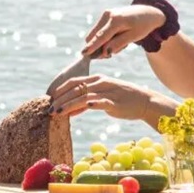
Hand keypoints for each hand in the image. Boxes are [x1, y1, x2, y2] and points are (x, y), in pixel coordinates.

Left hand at [50, 75, 174, 122]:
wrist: (145, 102)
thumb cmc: (123, 101)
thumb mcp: (104, 98)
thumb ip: (87, 102)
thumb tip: (71, 109)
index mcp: (97, 79)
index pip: (74, 81)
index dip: (60, 90)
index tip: (50, 99)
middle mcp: (101, 83)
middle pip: (75, 88)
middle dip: (60, 99)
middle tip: (48, 108)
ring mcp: (107, 92)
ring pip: (83, 96)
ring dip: (67, 105)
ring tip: (56, 112)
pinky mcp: (114, 102)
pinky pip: (99, 103)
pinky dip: (88, 105)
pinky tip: (78, 110)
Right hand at [83, 5, 165, 58]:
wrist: (147, 12)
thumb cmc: (142, 25)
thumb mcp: (134, 36)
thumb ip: (118, 44)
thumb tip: (104, 52)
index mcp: (116, 20)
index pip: (102, 36)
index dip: (93, 46)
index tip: (83, 53)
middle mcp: (108, 15)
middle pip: (95, 36)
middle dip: (99, 48)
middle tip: (110, 55)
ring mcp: (106, 14)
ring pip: (96, 35)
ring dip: (103, 43)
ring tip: (120, 43)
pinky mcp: (105, 16)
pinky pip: (100, 31)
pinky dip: (105, 38)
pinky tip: (117, 38)